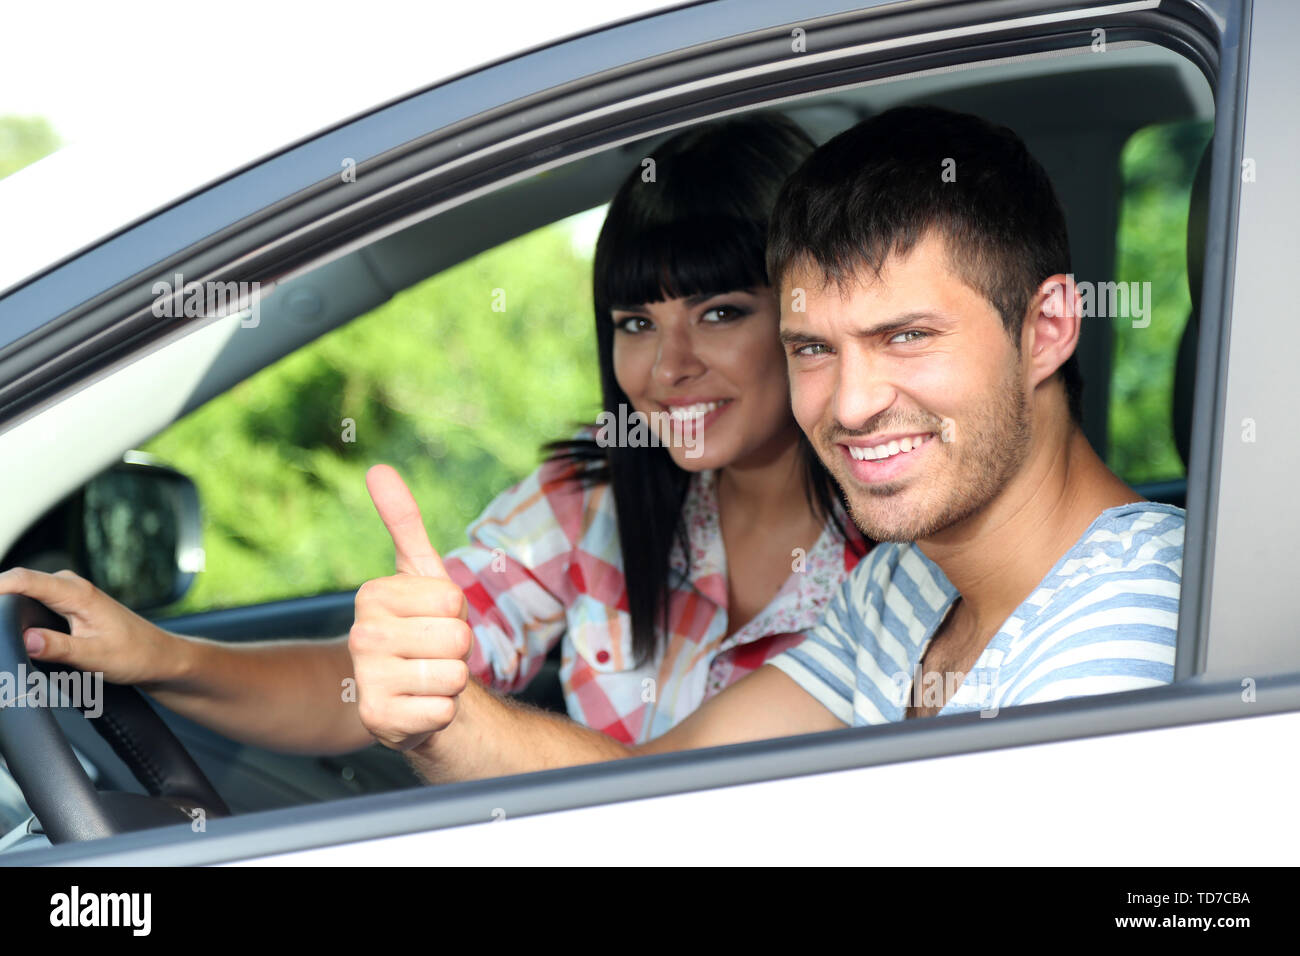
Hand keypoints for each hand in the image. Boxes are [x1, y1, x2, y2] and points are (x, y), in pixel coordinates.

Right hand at [0, 566, 179, 684]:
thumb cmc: (135, 655)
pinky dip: (20, 607)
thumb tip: (27, 639)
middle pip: (20, 582)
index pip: (25, 580)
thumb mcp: (93, 657)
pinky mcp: (69, 603)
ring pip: (26, 590)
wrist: (159, 657)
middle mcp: (72, 586)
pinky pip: (36, 598)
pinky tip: (12, 622)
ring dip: (8, 603)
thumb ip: (58, 648)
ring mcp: (70, 593)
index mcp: (78, 593)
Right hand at [350, 464, 472, 752]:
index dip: (456, 612)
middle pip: (455, 637)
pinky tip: (421, 706)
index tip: (434, 619)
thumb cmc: (423, 628)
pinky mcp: (379, 721)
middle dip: (458, 648)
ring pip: (452, 675)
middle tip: (434, 652)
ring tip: (428, 677)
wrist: (417, 692)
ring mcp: (366, 680)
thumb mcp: (419, 572)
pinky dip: (442, 711)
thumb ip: (403, 520)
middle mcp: (361, 636)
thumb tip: (378, 470)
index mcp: (372, 596)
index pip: (451, 598)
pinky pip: (442, 710)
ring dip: (451, 681)